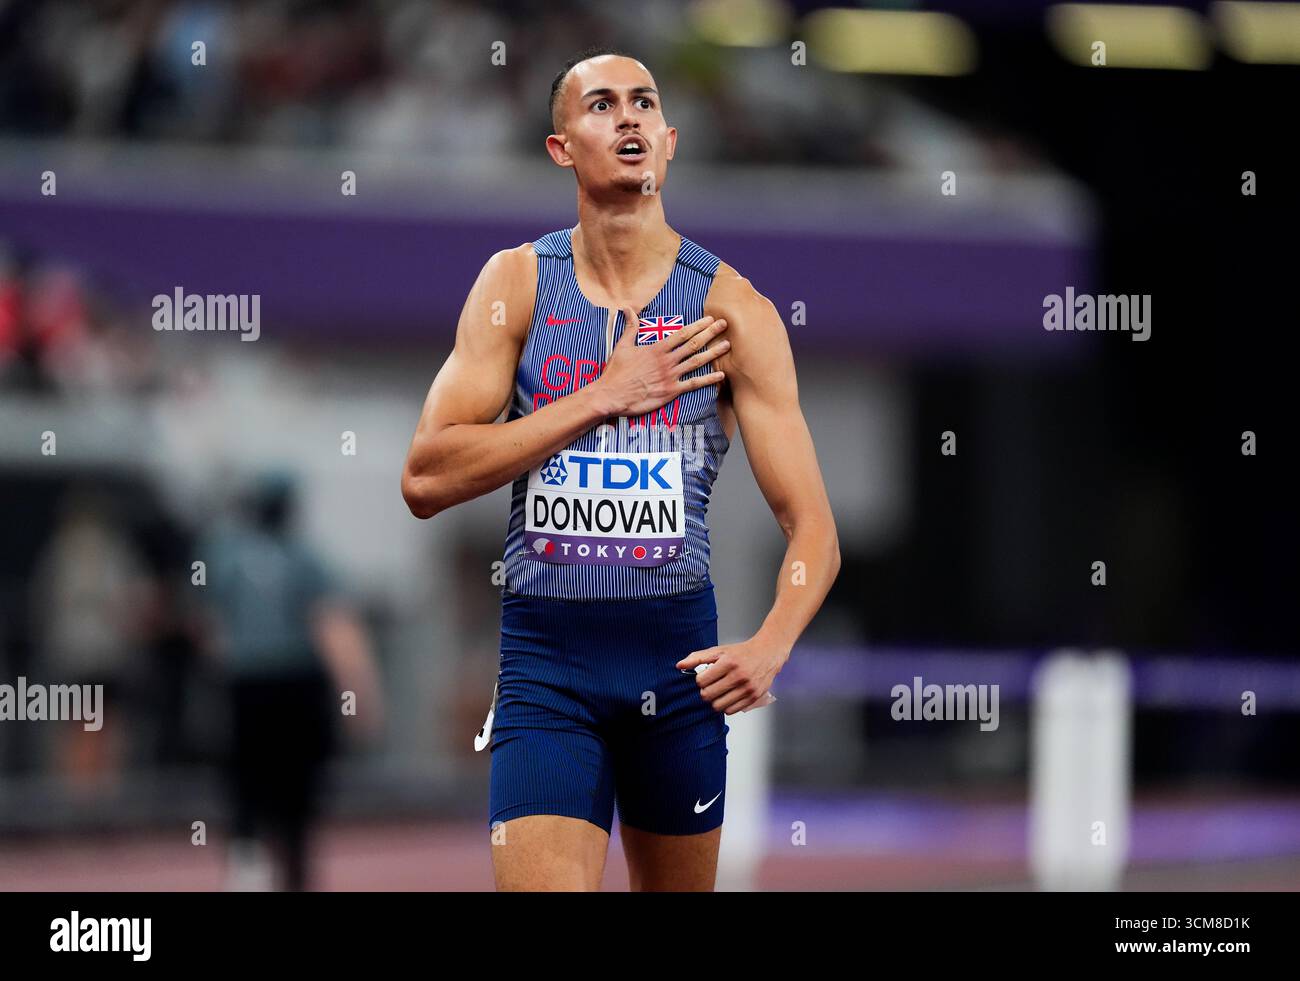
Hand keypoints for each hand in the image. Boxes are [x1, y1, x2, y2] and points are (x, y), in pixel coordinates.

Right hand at [591, 308, 727, 416]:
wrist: (611, 394)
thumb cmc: (616, 371)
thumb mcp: (622, 346)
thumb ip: (630, 327)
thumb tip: (628, 309)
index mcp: (657, 348)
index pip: (682, 333)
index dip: (698, 325)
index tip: (710, 319)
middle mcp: (667, 360)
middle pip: (694, 344)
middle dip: (711, 333)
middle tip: (724, 325)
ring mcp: (670, 376)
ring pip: (697, 361)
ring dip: (713, 353)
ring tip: (727, 345)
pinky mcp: (671, 391)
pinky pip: (693, 384)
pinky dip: (708, 380)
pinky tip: (721, 375)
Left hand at [677, 637, 785, 714]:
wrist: (768, 654)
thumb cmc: (742, 652)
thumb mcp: (719, 650)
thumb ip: (698, 657)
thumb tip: (679, 666)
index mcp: (729, 662)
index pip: (701, 681)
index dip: (700, 679)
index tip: (705, 676)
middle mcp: (739, 676)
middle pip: (708, 695)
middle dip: (705, 691)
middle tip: (710, 685)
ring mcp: (747, 688)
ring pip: (718, 706)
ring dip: (715, 700)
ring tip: (719, 691)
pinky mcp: (753, 697)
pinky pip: (730, 711)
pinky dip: (726, 705)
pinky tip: (728, 695)